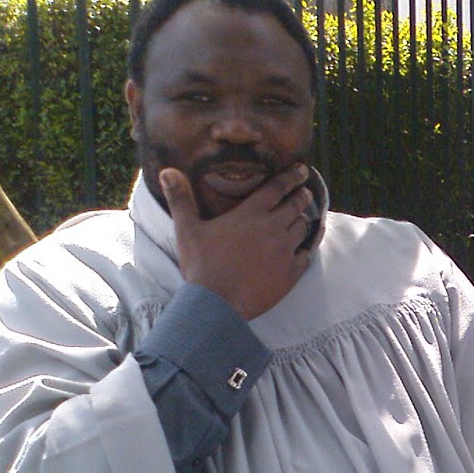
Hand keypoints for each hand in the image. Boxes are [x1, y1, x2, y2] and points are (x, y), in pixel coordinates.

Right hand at [162, 163, 315, 319]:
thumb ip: (181, 199)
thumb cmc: (201, 264)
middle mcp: (272, 229)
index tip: (302, 170)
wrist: (217, 303)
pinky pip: (305, 257)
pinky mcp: (290, 274)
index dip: (291, 177)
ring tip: (302, 218)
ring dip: (302, 221)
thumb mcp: (187, 229)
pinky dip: (305, 250)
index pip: (276, 188)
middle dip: (301, 197)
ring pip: (301, 229)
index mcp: (250, 214)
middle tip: (306, 191)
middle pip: (294, 206)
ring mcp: (284, 252)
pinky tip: (303, 250)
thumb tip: (167, 171)